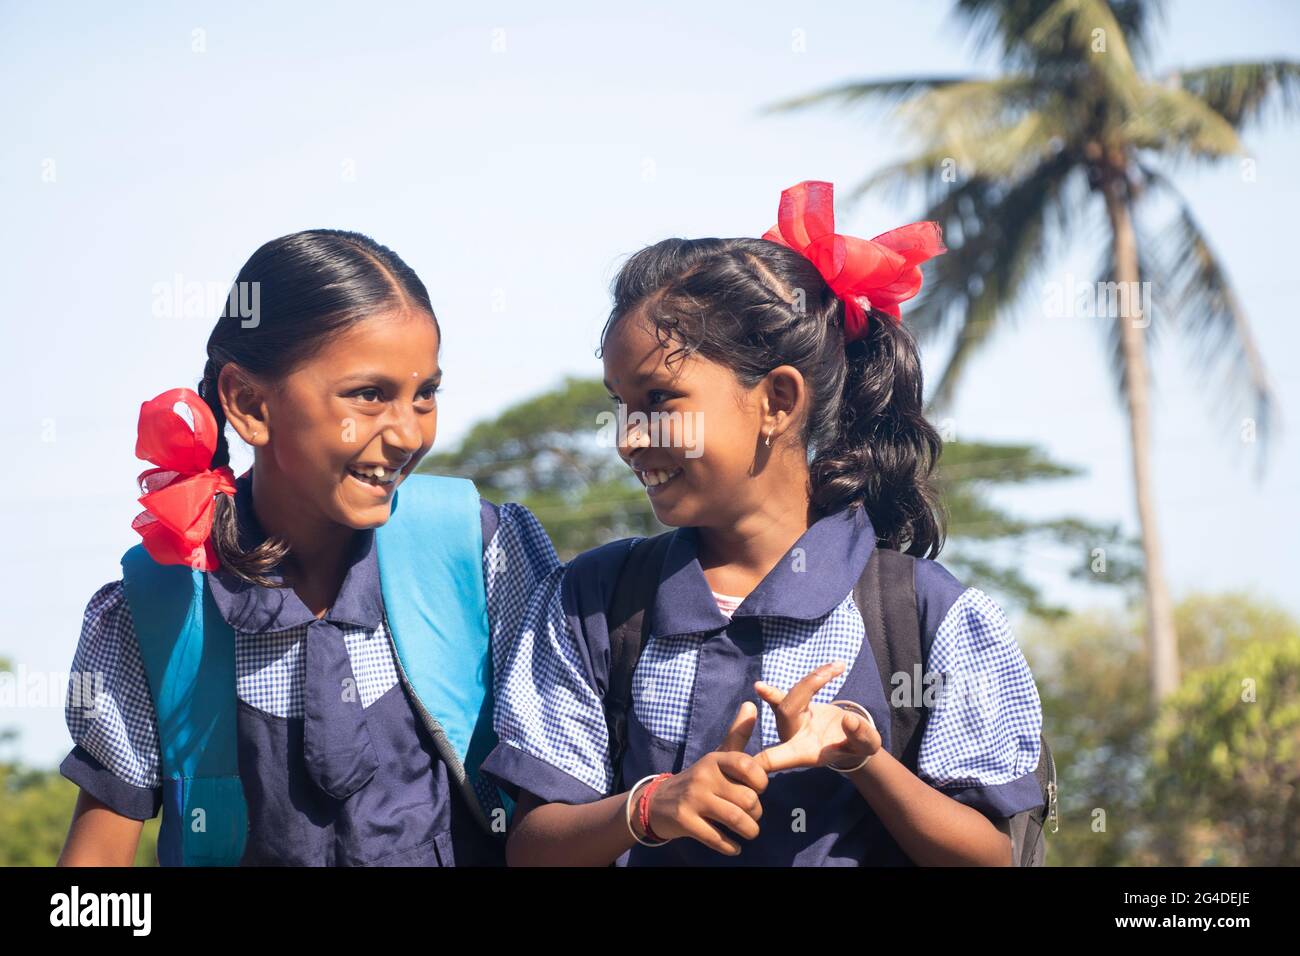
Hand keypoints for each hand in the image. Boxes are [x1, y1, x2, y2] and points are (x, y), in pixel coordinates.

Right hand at [640, 702, 767, 854]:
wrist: (656, 802)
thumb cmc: (699, 779)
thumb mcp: (716, 756)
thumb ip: (737, 734)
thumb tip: (751, 704)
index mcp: (715, 760)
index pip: (749, 766)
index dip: (761, 782)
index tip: (758, 789)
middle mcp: (704, 776)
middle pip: (747, 799)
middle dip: (757, 813)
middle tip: (753, 816)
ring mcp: (693, 799)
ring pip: (736, 819)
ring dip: (750, 831)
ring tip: (750, 832)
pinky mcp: (685, 821)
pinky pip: (717, 838)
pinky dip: (731, 847)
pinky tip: (735, 847)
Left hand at [752, 661, 881, 772]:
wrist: (852, 739)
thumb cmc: (857, 747)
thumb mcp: (867, 746)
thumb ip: (860, 735)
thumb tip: (848, 719)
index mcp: (804, 753)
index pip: (775, 758)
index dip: (760, 760)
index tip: (748, 759)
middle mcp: (792, 736)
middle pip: (785, 710)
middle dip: (806, 687)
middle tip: (832, 671)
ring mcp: (791, 720)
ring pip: (789, 695)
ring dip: (813, 678)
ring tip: (838, 667)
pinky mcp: (794, 706)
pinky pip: (791, 689)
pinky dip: (809, 677)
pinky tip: (828, 666)